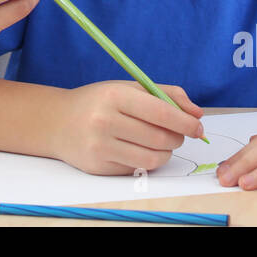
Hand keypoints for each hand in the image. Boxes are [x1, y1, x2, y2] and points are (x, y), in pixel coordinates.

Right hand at [50, 80, 204, 174]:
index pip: (161, 112)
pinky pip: (138, 169)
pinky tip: (139, 149)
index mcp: (114, 96)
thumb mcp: (127, 88)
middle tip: (178, 134)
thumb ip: (165, 94)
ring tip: (161, 142)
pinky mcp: (99, 167)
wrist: (58, 122)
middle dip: (178, 138)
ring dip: (166, 152)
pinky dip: (147, 160)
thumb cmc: (99, 102)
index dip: (185, 122)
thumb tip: (197, 113)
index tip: (198, 127)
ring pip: (152, 158)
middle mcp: (105, 121)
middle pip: (160, 138)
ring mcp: (100, 147)